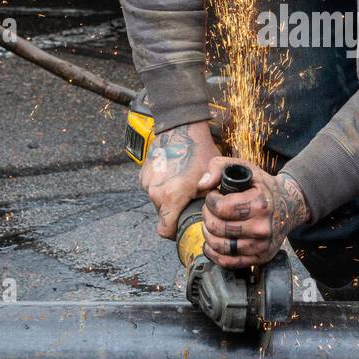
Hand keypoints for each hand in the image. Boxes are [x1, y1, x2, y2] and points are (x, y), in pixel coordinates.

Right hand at [139, 121, 220, 238]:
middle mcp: (154, 192)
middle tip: (189, 200)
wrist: (181, 126)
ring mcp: (147, 182)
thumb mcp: (212, 179)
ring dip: (168, 198)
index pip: (165, 231)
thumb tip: (214, 217)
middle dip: (175, 212)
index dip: (175, 232)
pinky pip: (153, 187)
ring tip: (183, 184)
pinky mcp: (144, 173)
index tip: (183, 227)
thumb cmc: (198, 151)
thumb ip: (210, 202)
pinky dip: (162, 185)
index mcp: (170, 198)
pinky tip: (174, 175)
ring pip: (158, 201)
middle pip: (163, 215)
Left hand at [198, 157, 308, 267]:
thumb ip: (218, 167)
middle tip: (211, 210)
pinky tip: (213, 242)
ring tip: (211, 224)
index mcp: (260, 204)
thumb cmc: (262, 187)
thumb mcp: (244, 168)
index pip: (221, 208)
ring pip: (220, 246)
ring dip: (208, 234)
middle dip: (207, 216)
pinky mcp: (260, 257)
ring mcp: (262, 245)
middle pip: (218, 227)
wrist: (288, 205)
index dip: (210, 201)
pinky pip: (228, 262)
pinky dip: (214, 253)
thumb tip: (203, 185)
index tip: (213, 197)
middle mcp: (262, 227)